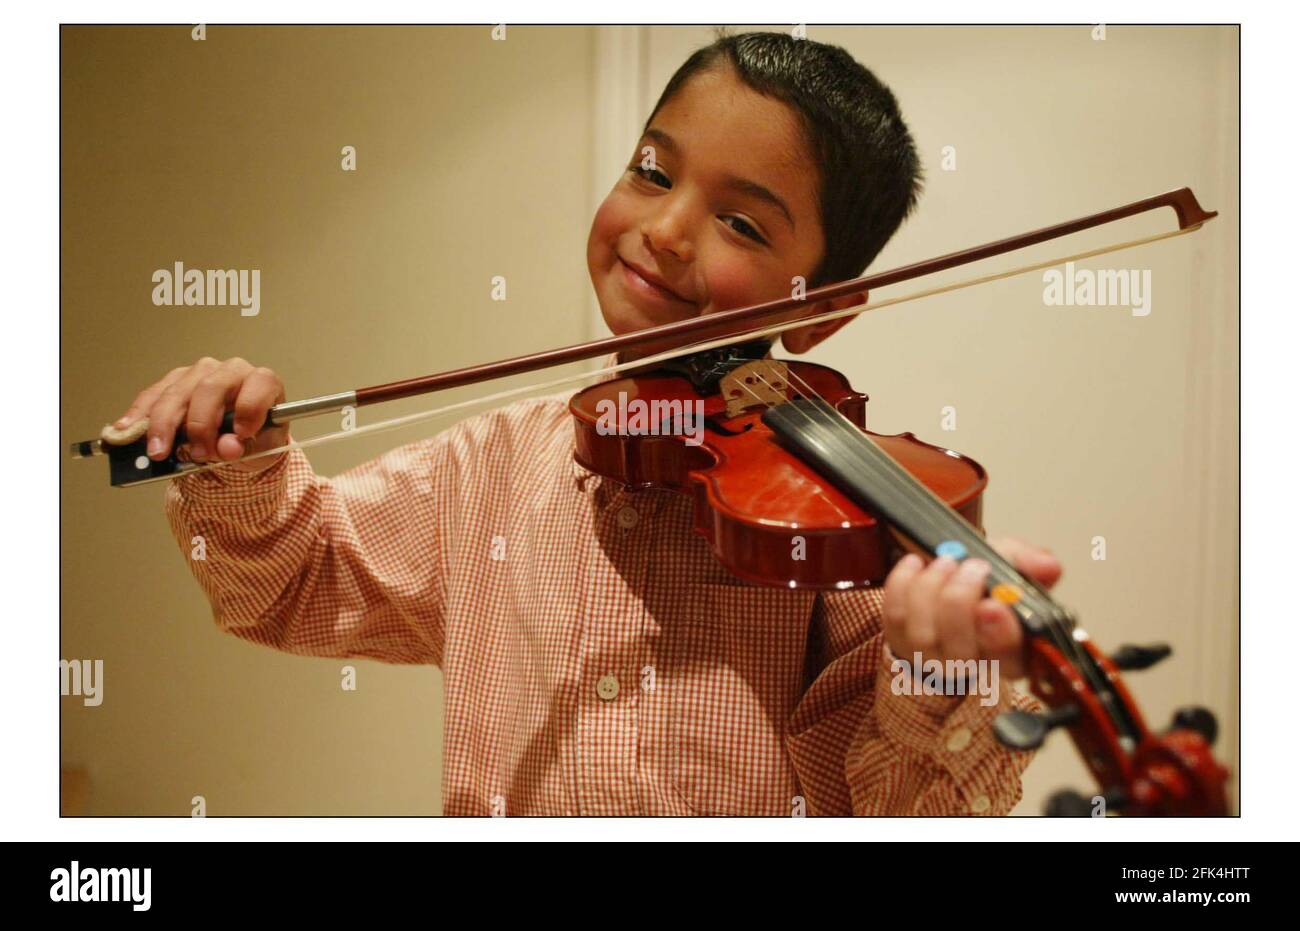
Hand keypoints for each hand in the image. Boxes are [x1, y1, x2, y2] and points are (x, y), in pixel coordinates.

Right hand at [114, 357, 290, 471]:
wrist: (241, 437)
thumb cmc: (255, 438)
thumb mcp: (261, 450)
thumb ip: (248, 450)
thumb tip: (226, 448)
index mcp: (261, 382)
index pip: (259, 383)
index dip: (249, 407)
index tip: (241, 434)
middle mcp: (231, 371)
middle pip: (209, 388)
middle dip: (200, 424)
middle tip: (198, 454)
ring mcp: (200, 373)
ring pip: (177, 392)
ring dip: (164, 424)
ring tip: (158, 452)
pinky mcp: (175, 382)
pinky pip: (154, 395)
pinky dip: (141, 414)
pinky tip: (128, 429)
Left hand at [881, 537, 1061, 680]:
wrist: (948, 596)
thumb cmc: (985, 590)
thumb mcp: (1014, 571)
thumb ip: (1031, 565)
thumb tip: (1048, 566)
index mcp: (1011, 654)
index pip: (1010, 659)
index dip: (1000, 636)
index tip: (994, 604)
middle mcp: (970, 663)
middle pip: (959, 650)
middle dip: (961, 602)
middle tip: (973, 568)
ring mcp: (930, 656)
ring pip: (923, 634)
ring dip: (932, 590)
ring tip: (946, 562)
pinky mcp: (899, 639)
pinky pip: (894, 616)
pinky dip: (901, 584)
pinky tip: (915, 563)